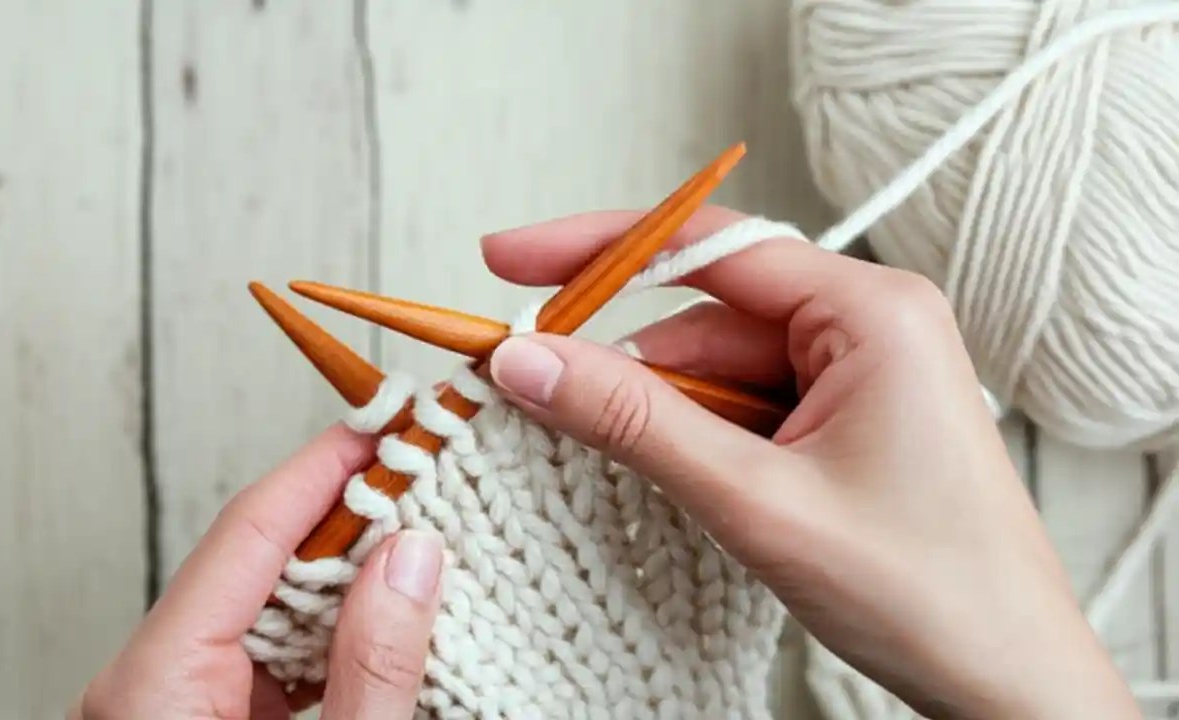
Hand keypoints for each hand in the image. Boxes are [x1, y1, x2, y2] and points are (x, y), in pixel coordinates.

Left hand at [71, 424, 443, 719]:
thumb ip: (368, 671)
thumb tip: (412, 559)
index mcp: (152, 685)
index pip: (245, 532)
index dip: (322, 466)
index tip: (387, 422)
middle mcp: (148, 681)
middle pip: (256, 558)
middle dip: (347, 511)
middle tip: (422, 469)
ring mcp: (174, 697)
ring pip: (267, 600)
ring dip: (346, 569)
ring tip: (423, 531)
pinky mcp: (203, 717)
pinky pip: (267, 646)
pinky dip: (329, 625)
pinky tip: (386, 610)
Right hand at [480, 207, 1138, 719]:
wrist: (1008, 681)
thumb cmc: (927, 591)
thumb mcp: (757, 499)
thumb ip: (635, 421)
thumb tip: (529, 360)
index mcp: (871, 312)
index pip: (708, 248)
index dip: (596, 248)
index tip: (508, 260)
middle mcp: (868, 326)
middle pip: (705, 313)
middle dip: (621, 357)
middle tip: (528, 382)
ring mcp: (859, 375)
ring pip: (719, 366)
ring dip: (657, 407)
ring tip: (606, 454)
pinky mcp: (846, 421)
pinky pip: (746, 405)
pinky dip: (694, 434)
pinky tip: (669, 472)